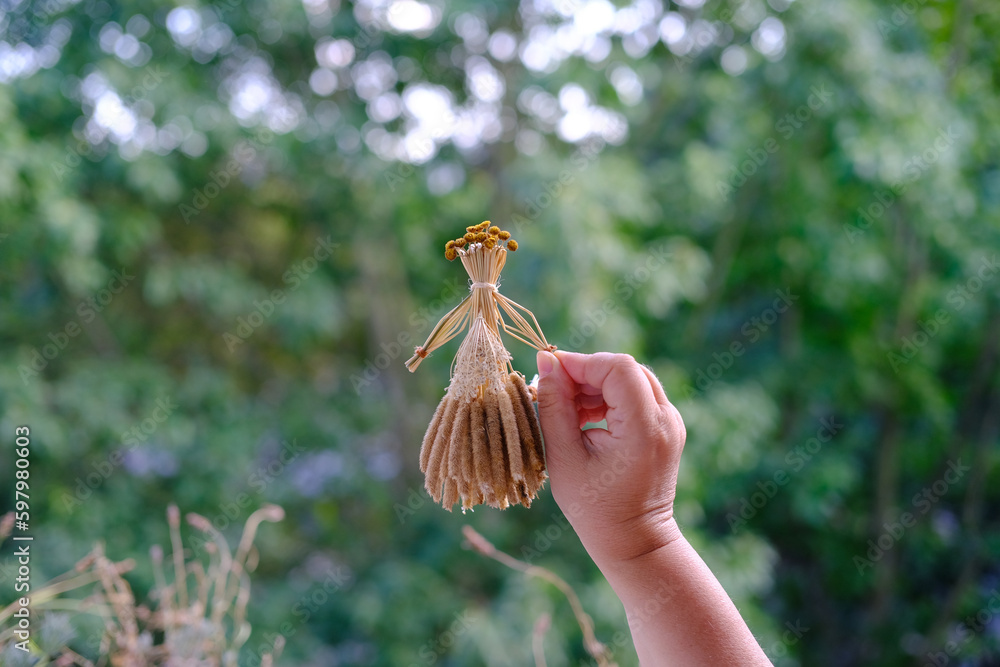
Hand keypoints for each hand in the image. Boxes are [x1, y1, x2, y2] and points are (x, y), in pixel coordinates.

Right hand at [535, 350, 685, 565]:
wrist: (635, 542)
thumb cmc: (594, 509)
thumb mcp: (564, 457)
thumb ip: (554, 405)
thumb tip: (546, 362)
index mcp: (644, 428)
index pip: (617, 369)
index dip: (581, 363)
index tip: (549, 373)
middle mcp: (665, 419)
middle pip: (626, 369)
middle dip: (587, 374)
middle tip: (555, 394)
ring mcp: (670, 423)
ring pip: (631, 379)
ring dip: (596, 387)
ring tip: (568, 412)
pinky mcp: (665, 428)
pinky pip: (636, 396)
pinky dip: (609, 399)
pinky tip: (585, 420)